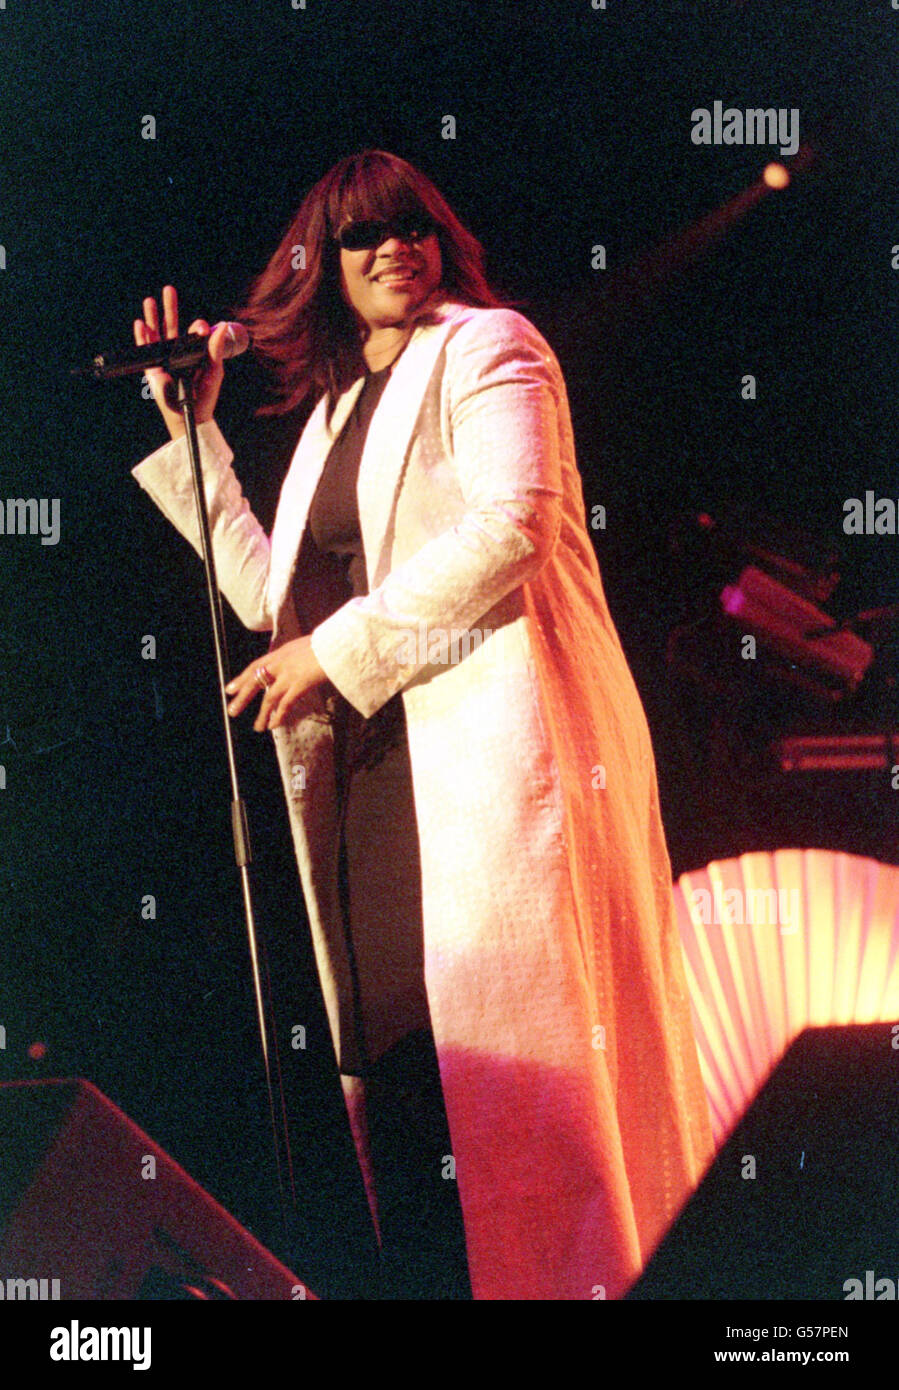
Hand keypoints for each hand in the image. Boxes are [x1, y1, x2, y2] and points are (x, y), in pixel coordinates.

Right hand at [134, 284, 229, 439]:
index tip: (200, 327)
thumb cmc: (205, 396)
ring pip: (157, 334)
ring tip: (150, 301)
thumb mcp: (214, 371)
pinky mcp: (152, 369)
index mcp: (194, 351)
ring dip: (152, 317)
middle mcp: (178, 352)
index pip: (192, 333)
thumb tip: (223, 328)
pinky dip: (142, 337)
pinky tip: (141, 324)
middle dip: (170, 308)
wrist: (191, 415)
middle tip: (169, 290)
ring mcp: (164, 359)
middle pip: (172, 326)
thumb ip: (216, 350)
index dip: (196, 327)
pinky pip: (145, 350)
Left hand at [225, 636, 328, 730]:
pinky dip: (279, 716)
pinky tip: (274, 725)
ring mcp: (289, 674)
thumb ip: (297, 654)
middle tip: (232, 710)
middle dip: (243, 697)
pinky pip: (285, 704)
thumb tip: (296, 660)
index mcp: (282, 652)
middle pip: (255, 681)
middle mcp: (281, 663)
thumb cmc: (329, 643)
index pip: (256, 665)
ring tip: (257, 727)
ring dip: (262, 714)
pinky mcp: (300, 684)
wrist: (338, 643)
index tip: (231, 689)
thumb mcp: (307, 644)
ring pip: (269, 697)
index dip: (242, 678)